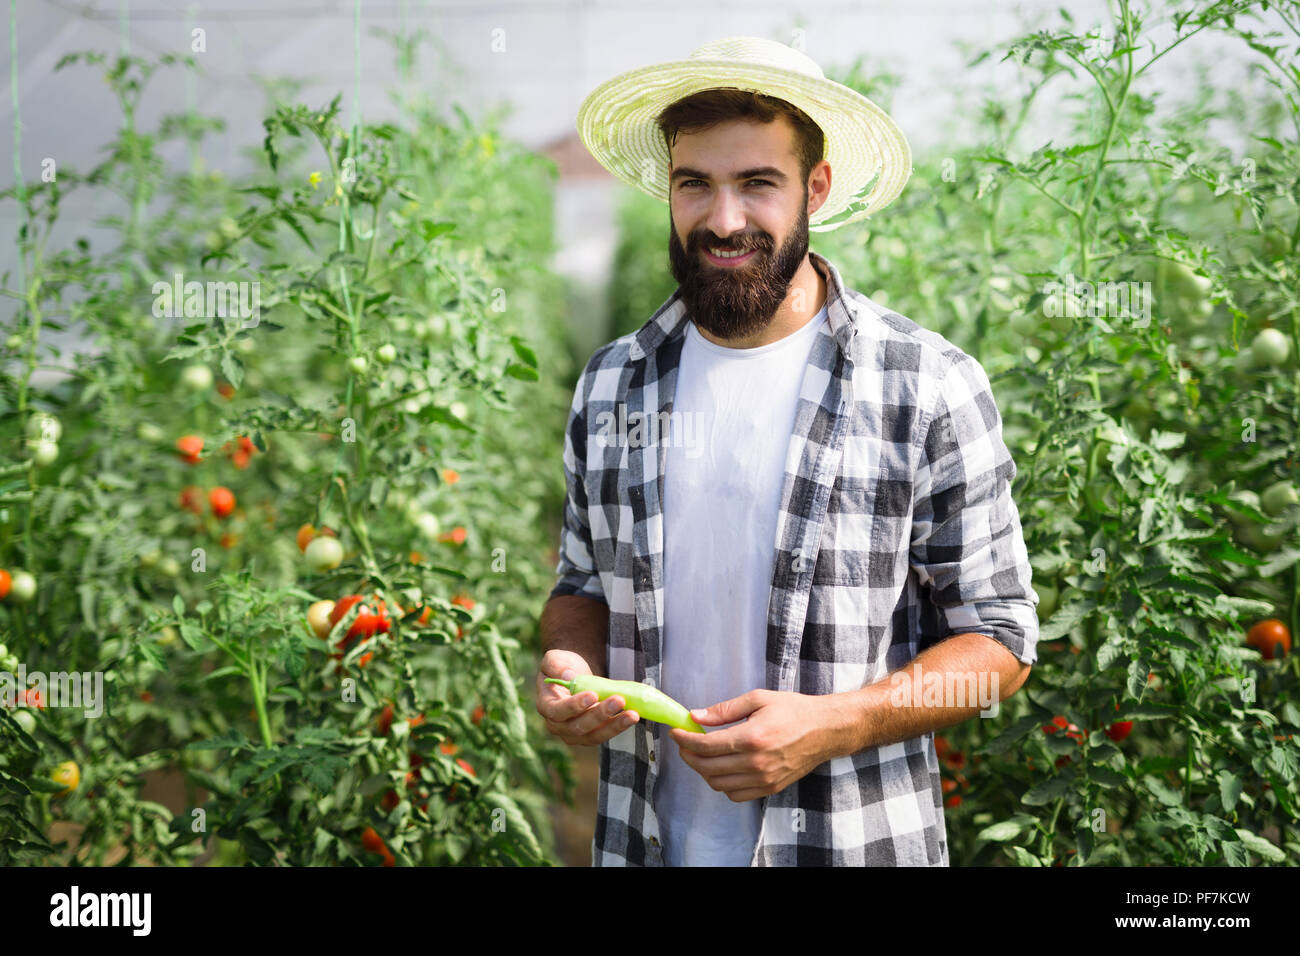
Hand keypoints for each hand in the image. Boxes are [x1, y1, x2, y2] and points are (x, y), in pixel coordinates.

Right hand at [536, 650, 638, 746]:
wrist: (575, 675)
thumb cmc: (563, 667)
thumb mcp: (555, 659)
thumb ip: (556, 665)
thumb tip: (568, 676)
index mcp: (546, 706)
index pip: (557, 711)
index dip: (574, 706)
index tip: (593, 695)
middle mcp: (558, 725)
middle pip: (578, 726)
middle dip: (600, 715)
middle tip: (619, 700)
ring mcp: (575, 733)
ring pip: (594, 735)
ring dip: (614, 725)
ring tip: (632, 714)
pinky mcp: (591, 734)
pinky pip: (605, 734)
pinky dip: (619, 726)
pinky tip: (632, 716)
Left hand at [671, 689, 835, 801]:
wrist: (825, 730)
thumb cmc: (793, 710)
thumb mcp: (758, 699)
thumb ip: (724, 710)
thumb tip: (696, 715)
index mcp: (752, 737)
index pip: (706, 745)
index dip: (685, 740)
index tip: (676, 732)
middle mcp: (756, 762)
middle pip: (707, 767)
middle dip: (689, 755)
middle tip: (684, 744)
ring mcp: (763, 778)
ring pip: (718, 784)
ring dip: (703, 771)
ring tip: (700, 755)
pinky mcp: (770, 788)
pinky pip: (735, 794)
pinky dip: (722, 784)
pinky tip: (721, 768)